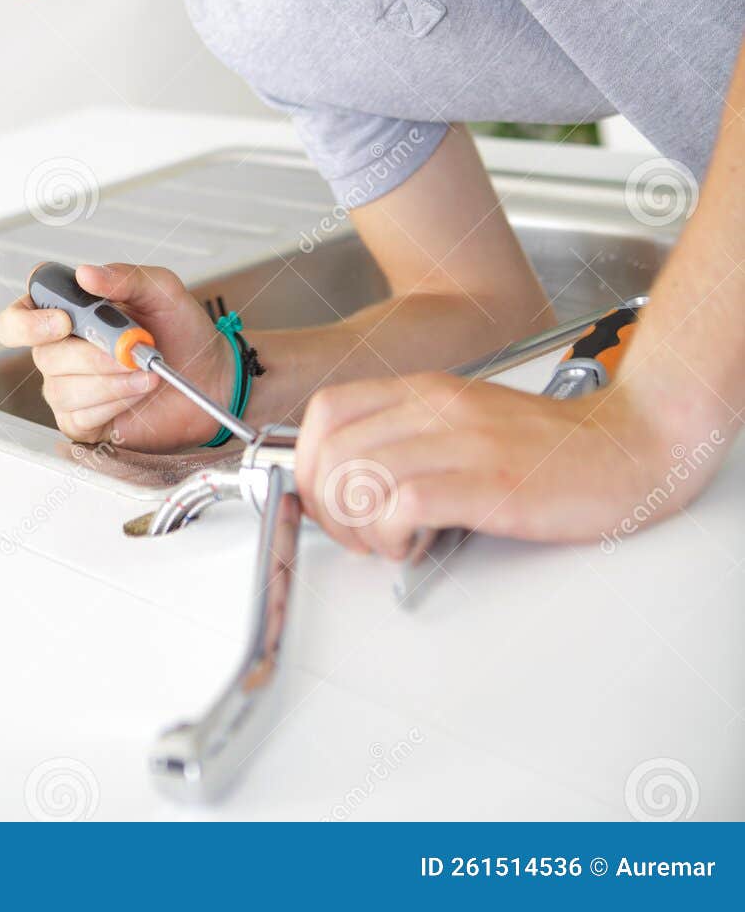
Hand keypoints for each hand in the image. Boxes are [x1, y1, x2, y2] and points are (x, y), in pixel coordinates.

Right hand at [0, 262, 233, 450]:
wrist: (210, 378)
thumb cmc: (183, 332)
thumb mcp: (163, 292)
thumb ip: (126, 277)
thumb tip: (86, 273)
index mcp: (71, 312)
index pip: (19, 316)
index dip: (28, 322)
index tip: (64, 322)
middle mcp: (62, 348)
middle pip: (44, 355)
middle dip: (92, 356)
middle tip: (130, 352)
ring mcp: (69, 386)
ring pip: (62, 388)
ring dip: (111, 381)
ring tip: (145, 372)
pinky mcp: (82, 420)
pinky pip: (78, 417)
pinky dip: (113, 403)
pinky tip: (137, 393)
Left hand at [294, 371, 716, 557]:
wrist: (628, 444)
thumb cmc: (553, 447)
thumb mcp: (468, 423)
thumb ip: (413, 438)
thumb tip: (356, 478)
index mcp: (426, 391)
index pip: (326, 412)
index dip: (308, 463)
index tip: (328, 501)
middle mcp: (436, 407)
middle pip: (329, 450)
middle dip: (325, 506)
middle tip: (354, 534)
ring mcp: (462, 442)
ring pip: (358, 476)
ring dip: (357, 525)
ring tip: (387, 542)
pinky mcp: (489, 483)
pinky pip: (404, 502)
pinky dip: (391, 534)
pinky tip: (413, 545)